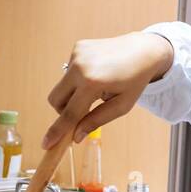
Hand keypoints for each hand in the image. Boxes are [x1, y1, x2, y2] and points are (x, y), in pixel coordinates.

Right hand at [43, 32, 173, 149]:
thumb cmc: (135, 80)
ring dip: (74, 94)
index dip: (57, 131)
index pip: (70, 113)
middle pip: (55, 99)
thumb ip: (96, 121)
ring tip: (96, 89)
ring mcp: (77, 54)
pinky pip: (69, 72)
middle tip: (83, 112)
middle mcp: (80, 66)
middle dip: (64, 111)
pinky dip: (79, 79)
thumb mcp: (121, 106)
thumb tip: (76, 136)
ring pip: (62, 86)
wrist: (144, 50)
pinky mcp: (78, 47)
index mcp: (93, 82)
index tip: (46, 144)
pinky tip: (97, 74)